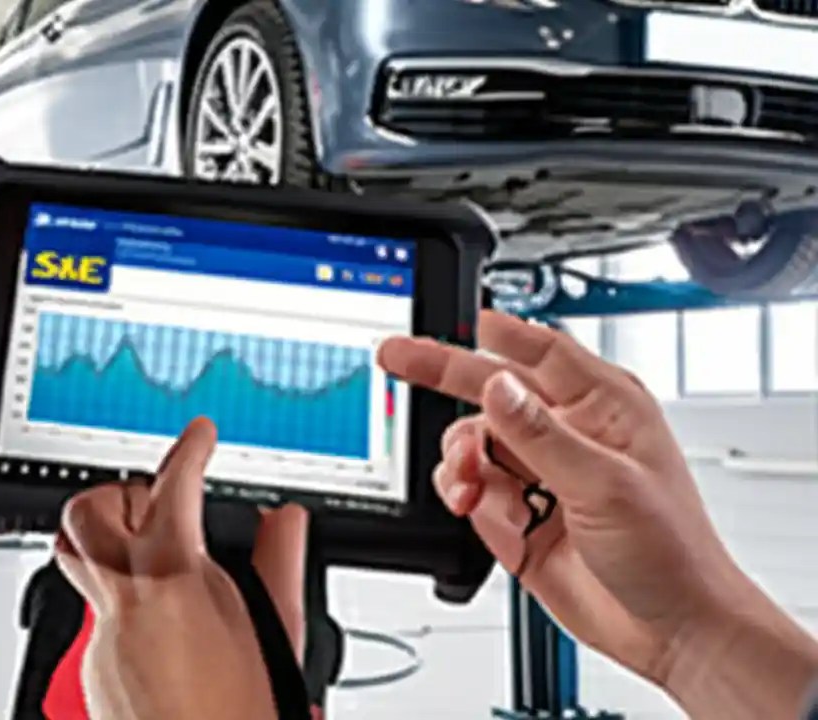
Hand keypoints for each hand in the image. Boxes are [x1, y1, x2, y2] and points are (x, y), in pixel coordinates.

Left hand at [55, 418, 307, 719]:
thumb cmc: (240, 714)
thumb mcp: (278, 633)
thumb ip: (278, 561)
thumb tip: (283, 517)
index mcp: (175, 577)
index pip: (173, 485)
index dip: (190, 449)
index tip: (199, 437)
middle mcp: (126, 597)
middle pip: (91, 509)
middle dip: (124, 492)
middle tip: (159, 500)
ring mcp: (100, 632)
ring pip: (72, 552)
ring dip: (102, 535)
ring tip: (143, 544)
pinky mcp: (89, 664)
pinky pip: (87, 606)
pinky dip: (116, 595)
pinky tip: (155, 618)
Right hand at [379, 311, 817, 717]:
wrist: (667, 629)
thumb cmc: (671, 552)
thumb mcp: (606, 485)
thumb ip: (542, 435)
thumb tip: (498, 387)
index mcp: (602, 406)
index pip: (541, 351)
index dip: (497, 333)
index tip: (458, 320)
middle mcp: (565, 432)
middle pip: (491, 386)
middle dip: (441, 372)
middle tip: (396, 357)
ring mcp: (537, 473)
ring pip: (471, 439)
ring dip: (458, 455)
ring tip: (468, 480)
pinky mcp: (513, 513)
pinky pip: (466, 485)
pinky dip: (456, 490)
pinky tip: (467, 501)